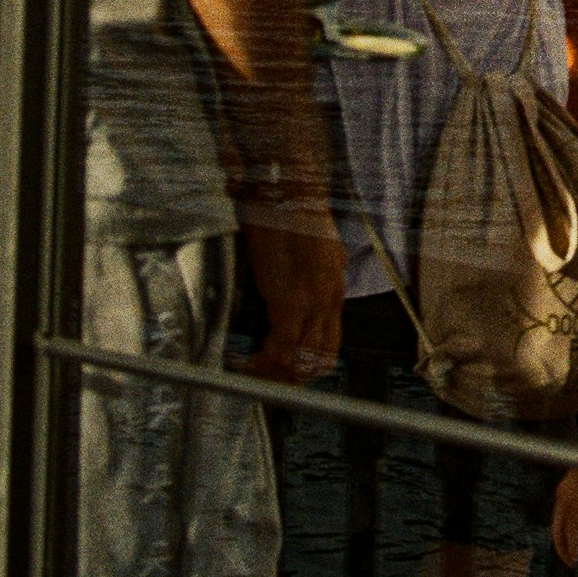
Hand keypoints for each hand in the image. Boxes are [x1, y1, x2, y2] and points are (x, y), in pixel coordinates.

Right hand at [235, 212, 344, 384]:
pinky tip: (244, 364)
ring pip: (301, 360)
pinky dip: (261, 364)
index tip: (287, 374)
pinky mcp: (290, 302)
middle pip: (320, 358)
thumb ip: (306, 276)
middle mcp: (330, 300)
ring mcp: (313, 303)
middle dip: (293, 378)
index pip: (329, 343)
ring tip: (251, 376)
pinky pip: (280, 349)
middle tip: (267, 383)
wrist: (289, 193)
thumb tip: (291, 292)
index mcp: (333, 288)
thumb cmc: (292, 214)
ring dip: (275, 375)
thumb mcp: (310, 249)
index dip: (309, 365)